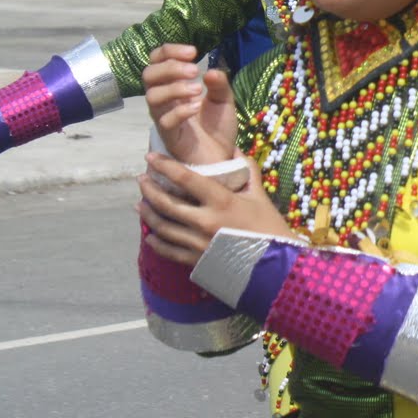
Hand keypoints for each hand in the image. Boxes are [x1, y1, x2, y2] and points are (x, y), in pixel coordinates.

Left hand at [137, 152, 293, 267]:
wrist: (277, 266)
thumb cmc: (271, 228)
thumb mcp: (260, 197)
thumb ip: (247, 172)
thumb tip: (235, 150)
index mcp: (222, 202)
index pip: (186, 179)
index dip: (165, 166)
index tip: (151, 158)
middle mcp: (204, 221)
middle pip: (166, 203)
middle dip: (149, 189)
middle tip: (142, 180)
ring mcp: (197, 243)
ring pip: (162, 227)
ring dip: (148, 213)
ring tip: (140, 204)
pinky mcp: (196, 261)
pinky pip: (168, 250)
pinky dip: (156, 241)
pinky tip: (150, 236)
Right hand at [143, 44, 235, 164]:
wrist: (221, 156)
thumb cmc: (217, 126)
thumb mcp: (224, 99)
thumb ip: (219, 84)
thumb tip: (210, 70)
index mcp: (173, 85)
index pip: (157, 61)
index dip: (168, 52)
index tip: (193, 52)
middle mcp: (164, 99)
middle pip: (149, 75)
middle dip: (169, 67)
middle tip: (194, 69)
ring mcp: (164, 117)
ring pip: (152, 97)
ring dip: (174, 88)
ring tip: (197, 89)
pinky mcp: (169, 135)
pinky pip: (165, 121)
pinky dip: (180, 110)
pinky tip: (196, 107)